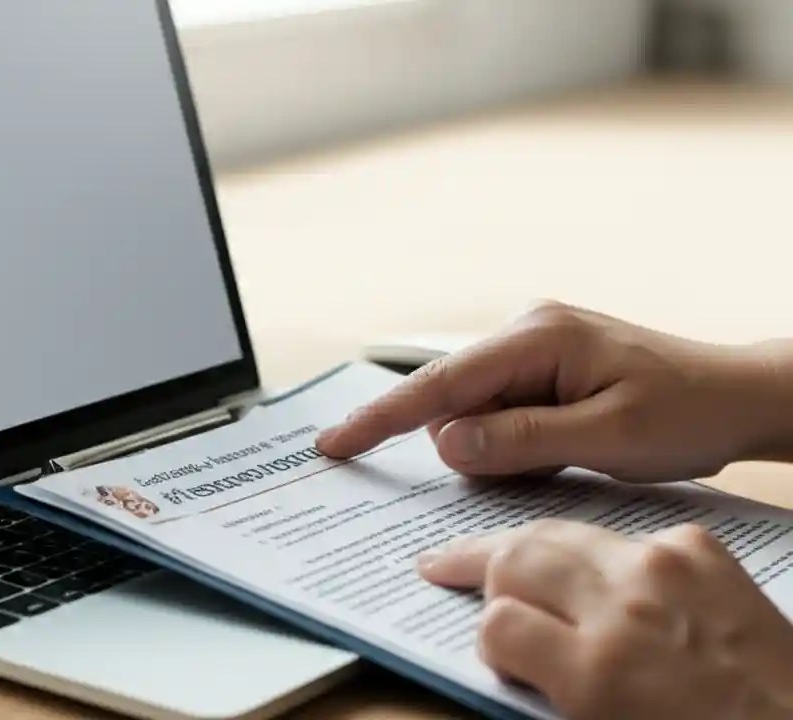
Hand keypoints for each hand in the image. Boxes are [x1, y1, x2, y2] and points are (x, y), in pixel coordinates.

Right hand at [317, 301, 792, 481]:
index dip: (381, 417)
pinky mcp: (540, 372)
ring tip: (568, 453)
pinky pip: (499, 415)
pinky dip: (512, 443)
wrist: (738, 396)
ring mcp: (531, 351)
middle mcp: (524, 333)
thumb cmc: (687, 411)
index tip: (334, 443)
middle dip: (471, 444)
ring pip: (475, 413)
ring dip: (499, 448)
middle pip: (454, 400)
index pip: (439, 384)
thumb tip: (444, 442)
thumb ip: (520, 439)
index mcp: (536, 337)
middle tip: (543, 463)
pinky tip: (560, 448)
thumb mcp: (606, 436)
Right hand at [416, 520, 792, 719]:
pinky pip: (621, 535)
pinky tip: (597, 569)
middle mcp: (625, 607)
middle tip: (444, 564)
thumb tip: (503, 639)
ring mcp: (663, 566)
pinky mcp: (697, 546)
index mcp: (597, 672)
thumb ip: (547, 677)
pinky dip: (601, 552)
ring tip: (499, 552)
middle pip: (513, 556)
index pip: (496, 625)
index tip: (489, 644)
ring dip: (524, 544)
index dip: (482, 636)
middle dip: (474, 563)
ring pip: (557, 531)